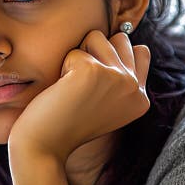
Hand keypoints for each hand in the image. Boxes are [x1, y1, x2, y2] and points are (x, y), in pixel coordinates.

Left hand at [7, 29, 150, 164]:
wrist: (44, 146)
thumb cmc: (66, 122)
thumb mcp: (105, 102)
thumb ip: (120, 77)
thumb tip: (127, 39)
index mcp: (140, 98)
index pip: (140, 51)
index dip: (112, 56)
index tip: (94, 81)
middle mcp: (135, 88)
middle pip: (119, 39)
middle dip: (94, 52)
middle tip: (80, 85)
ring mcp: (117, 78)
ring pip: (96, 38)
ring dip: (77, 57)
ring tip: (71, 87)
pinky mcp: (93, 71)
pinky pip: (74, 51)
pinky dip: (62, 67)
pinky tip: (62, 91)